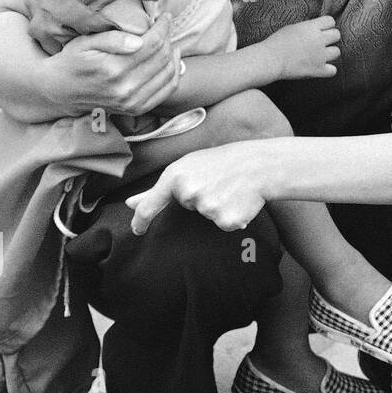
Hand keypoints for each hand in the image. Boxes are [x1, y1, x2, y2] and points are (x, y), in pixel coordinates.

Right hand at [45, 13, 179, 115]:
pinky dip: (174, 73)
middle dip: (168, 38)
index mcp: (113, 69)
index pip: (152, 44)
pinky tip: (171, 61)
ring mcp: (133, 102)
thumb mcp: (85, 43)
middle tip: (165, 26)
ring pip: (168, 73)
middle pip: (162, 57)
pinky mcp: (137, 109)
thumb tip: (139, 40)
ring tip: (168, 41)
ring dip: (173, 54)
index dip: (163, 27)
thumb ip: (112, 39)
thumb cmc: (72, 62)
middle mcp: (126, 88)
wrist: (59, 92)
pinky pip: (167, 90)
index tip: (165, 16)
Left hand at [126, 140, 268, 234]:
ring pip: (205, 217)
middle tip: (217, 182)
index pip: (150, 204)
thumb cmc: (224, 162)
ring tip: (230, 189)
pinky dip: (230, 217)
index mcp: (176, 176)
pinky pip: (222, 225)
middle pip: (187, 208)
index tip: (137, 230)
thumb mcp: (189, 166)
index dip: (141, 219)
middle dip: (200, 198)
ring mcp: (207, 207)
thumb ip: (157, 190)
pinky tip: (238, 201)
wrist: (261, 165)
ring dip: (216, 208)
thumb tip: (130, 204)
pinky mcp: (225, 220)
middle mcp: (189, 192)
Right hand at [261, 16, 339, 80]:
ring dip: (329, 53)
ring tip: (319, 55)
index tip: (320, 30)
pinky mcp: (318, 69)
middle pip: (337, 35)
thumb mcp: (292, 28)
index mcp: (311, 27)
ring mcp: (320, 55)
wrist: (270, 59)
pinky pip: (333, 70)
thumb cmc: (276, 43)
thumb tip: (318, 28)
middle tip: (320, 43)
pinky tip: (320, 68)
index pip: (330, 21)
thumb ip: (308, 28)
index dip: (326, 25)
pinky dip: (328, 70)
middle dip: (330, 38)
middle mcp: (319, 40)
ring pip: (337, 52)